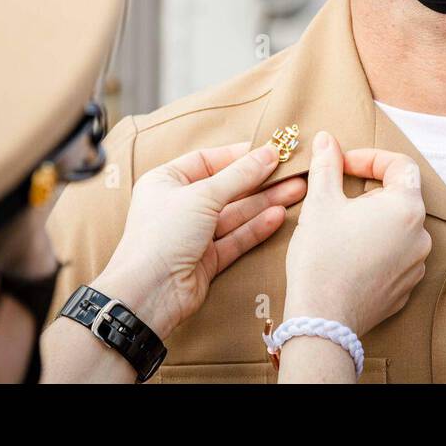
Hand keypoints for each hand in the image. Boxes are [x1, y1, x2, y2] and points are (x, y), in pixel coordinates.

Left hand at [95, 142, 305, 338]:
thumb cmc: (163, 235)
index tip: (269, 151)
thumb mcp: (202, 196)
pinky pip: (236, 238)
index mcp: (167, 182)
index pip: (207, 161)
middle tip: (292, 170)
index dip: (238, 156)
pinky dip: (257, 227)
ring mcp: (194, 234)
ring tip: (297, 189)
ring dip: (265, 202)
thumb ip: (239, 176)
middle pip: (226, 188)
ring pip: (235, 213)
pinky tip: (279, 215)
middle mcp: (180, 206)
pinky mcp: (207, 259)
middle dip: (260, 180)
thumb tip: (268, 153)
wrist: (148, 294)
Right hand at [283, 132, 430, 336]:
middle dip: (369, 190)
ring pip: (397, 228)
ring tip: (340, 228)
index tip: (344, 165)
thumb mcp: (321, 202)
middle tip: (337, 197)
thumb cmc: (322, 258)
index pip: (400, 165)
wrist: (322, 320)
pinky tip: (348, 255)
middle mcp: (421, 235)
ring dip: (372, 220)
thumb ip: (328, 165)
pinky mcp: (406, 288)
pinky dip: (376, 247)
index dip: (371, 158)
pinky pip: (395, 256)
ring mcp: (416, 265)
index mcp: (406, 207)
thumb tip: (327, 140)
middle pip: (399, 196)